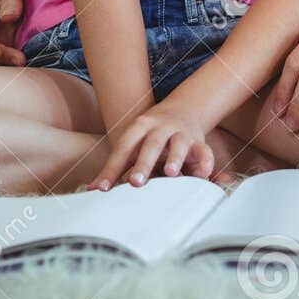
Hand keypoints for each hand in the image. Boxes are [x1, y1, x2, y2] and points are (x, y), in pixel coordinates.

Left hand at [89, 103, 214, 190]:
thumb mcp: (133, 143)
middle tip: (135, 182)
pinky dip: (206, 163)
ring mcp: (180, 134)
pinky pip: (204, 152)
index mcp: (139, 127)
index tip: (102, 189)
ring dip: (175, 158)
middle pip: (150, 145)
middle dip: (143, 164)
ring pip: (178, 145)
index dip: (111, 168)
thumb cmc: (151, 135)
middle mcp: (160, 128)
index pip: (123, 148)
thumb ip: (115, 166)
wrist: (183, 110)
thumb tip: (92, 189)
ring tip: (170, 173)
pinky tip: (202, 176)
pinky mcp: (199, 142)